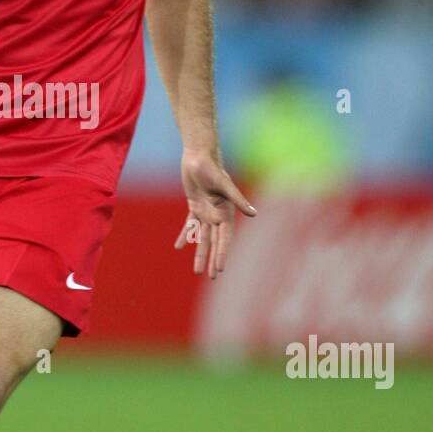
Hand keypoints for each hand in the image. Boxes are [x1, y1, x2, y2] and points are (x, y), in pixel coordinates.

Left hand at [175, 147, 255, 279]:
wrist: (199, 155)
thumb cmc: (213, 168)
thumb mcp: (225, 184)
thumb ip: (239, 200)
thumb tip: (254, 214)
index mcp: (226, 212)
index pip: (224, 238)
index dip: (222, 253)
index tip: (219, 268)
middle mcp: (217, 214)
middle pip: (214, 242)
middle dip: (212, 259)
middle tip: (211, 276)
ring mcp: (205, 211)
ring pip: (202, 237)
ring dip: (199, 253)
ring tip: (197, 270)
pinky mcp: (194, 205)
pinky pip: (189, 225)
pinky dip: (184, 235)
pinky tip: (179, 247)